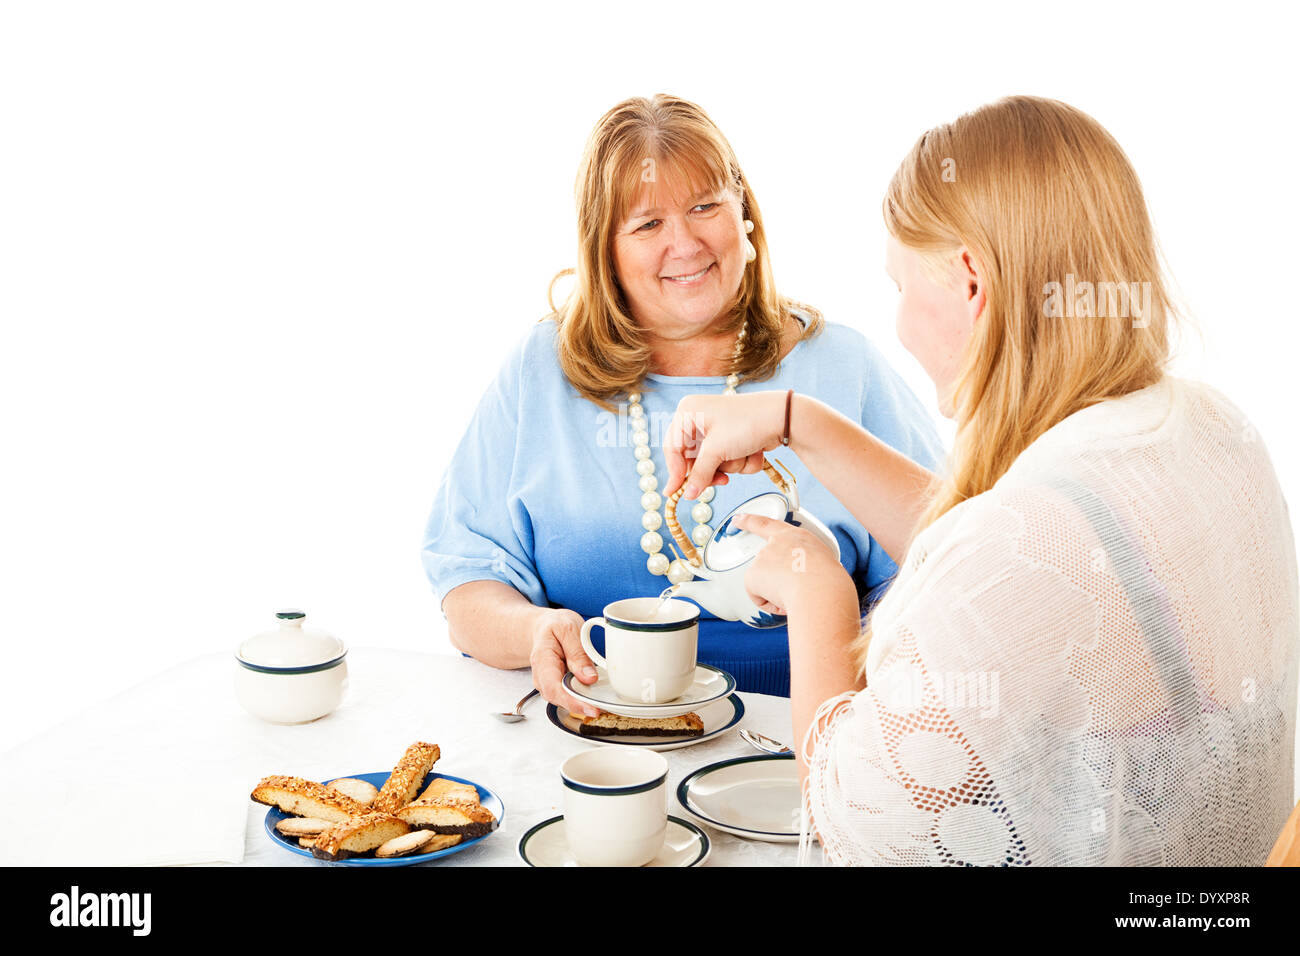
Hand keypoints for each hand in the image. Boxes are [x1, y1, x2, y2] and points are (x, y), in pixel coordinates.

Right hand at [528, 608, 601, 716]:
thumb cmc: (555, 626)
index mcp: (542, 658)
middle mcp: (541, 675)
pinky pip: (566, 696)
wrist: (545, 627)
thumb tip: (589, 678)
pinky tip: (592, 699)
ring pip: (562, 700)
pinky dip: (579, 699)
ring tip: (599, 704)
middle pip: (557, 697)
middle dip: (578, 706)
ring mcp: (547, 682)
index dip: (572, 701)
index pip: (553, 687)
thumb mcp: (568, 629)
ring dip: (580, 704)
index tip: (591, 708)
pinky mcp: (556, 685)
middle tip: (600, 709)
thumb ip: (578, 653)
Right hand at [663, 391, 788, 499]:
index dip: (675, 473)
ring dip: (731, 465)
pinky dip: (741, 461)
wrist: (783, 417)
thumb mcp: (717, 450)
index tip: (673, 494)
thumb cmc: (747, 423)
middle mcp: (699, 419)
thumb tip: (688, 494)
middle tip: (722, 480)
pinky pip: (728, 460)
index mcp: (688, 413)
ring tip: (744, 455)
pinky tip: (753, 451)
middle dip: (712, 471)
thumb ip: (700, 474)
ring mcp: (716, 430)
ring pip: (713, 463)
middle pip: (693, 460)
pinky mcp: (731, 439)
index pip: (672, 449)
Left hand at [730, 513, 854, 618]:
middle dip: (774, 577)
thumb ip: (806, 565)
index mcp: (796, 537)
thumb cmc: (830, 583)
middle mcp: (777, 543)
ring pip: (766, 583)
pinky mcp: (753, 574)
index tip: (738, 519)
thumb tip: (803, 583)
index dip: (750, 521)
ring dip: (778, 592)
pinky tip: (784, 602)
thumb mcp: (823, 564)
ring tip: (798, 595)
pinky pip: (757, 596)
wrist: (821, 591)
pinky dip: (769, 604)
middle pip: (767, 563)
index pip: (767, 524)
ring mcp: (763, 557)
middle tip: (796, 589)